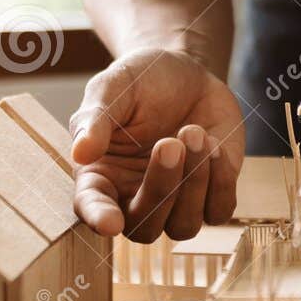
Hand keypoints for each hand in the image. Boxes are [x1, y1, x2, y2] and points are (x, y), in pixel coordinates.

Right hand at [69, 49, 245, 240]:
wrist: (186, 72)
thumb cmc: (141, 82)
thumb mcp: (113, 88)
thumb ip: (95, 120)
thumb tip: (80, 153)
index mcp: (100, 176)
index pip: (91, 207)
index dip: (99, 218)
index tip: (109, 223)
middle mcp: (134, 197)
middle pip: (144, 227)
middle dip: (160, 188)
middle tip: (169, 143)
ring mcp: (175, 201)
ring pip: (183, 226)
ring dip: (193, 183)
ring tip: (195, 132)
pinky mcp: (212, 194)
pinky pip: (219, 211)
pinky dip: (220, 180)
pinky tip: (214, 143)